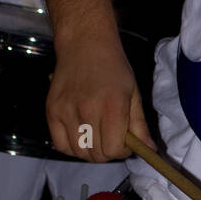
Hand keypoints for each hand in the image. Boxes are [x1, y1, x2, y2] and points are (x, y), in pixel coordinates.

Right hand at [46, 34, 154, 162]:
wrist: (84, 44)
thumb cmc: (113, 68)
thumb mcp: (133, 93)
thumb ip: (140, 125)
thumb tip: (150, 149)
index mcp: (111, 107)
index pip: (114, 149)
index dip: (123, 152)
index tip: (126, 144)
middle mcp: (87, 111)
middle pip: (97, 155)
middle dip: (108, 153)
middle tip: (112, 139)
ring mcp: (66, 112)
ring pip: (78, 153)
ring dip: (90, 152)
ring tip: (97, 137)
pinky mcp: (51, 111)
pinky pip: (60, 145)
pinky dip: (72, 148)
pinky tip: (80, 137)